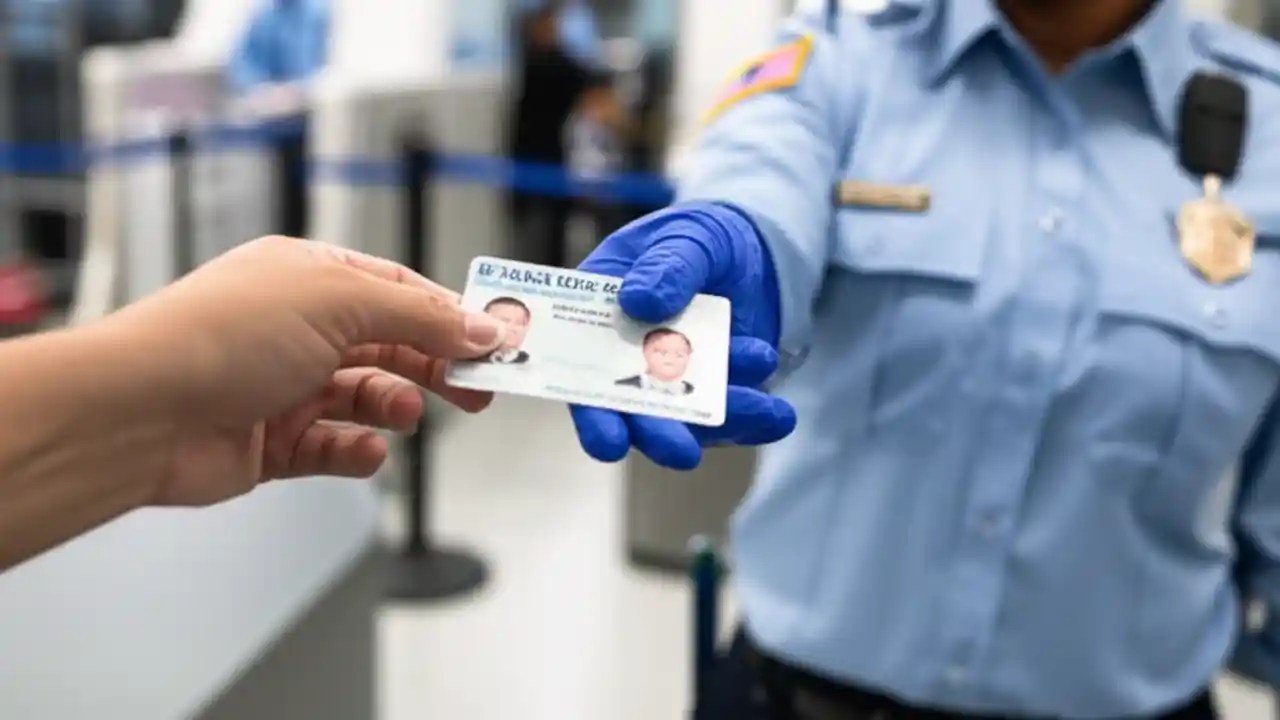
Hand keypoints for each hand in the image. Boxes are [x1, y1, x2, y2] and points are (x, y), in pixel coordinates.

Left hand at [110, 236, 505, 506]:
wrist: (138, 412)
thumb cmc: (220, 337)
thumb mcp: (340, 302)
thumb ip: (422, 318)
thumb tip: (483, 326)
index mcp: (312, 276)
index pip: (401, 292)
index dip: (452, 318)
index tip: (498, 344)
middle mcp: (299, 326)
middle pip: (392, 347)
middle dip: (437, 368)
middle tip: (481, 392)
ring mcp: (286, 384)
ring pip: (368, 398)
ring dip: (392, 408)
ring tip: (398, 416)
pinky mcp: (274, 442)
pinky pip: (336, 448)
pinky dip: (357, 452)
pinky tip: (363, 451)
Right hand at [571, 204, 796, 469]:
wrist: (753, 249)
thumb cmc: (701, 238)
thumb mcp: (688, 238)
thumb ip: (667, 266)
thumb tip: (639, 301)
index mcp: (598, 319)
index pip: (582, 373)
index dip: (591, 411)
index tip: (608, 443)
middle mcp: (628, 362)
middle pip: (633, 411)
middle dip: (658, 434)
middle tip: (683, 454)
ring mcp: (673, 383)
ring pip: (688, 419)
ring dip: (722, 421)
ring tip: (769, 410)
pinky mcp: (716, 394)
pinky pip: (730, 416)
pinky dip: (754, 419)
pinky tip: (779, 415)